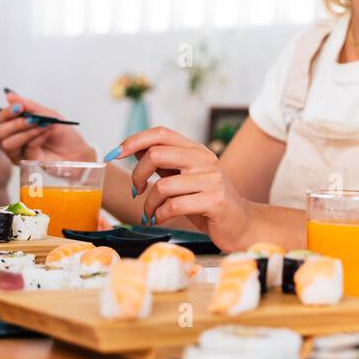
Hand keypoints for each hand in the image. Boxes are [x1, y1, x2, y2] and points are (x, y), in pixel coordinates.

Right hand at [0, 91, 95, 164]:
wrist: (78, 151)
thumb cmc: (63, 134)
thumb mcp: (47, 115)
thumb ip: (29, 106)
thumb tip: (9, 95)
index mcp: (16, 126)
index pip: (2, 119)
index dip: (7, 112)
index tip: (20, 107)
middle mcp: (13, 140)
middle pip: (0, 132)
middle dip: (16, 124)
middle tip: (33, 119)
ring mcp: (19, 153)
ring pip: (7, 143)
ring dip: (27, 132)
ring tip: (43, 126)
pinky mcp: (27, 163)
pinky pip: (25, 149)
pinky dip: (37, 139)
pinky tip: (47, 135)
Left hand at [114, 126, 253, 250]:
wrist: (243, 225)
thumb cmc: (209, 203)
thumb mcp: (187, 178)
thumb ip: (166, 164)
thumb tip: (134, 150)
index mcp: (197, 151)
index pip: (161, 133)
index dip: (134, 140)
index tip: (115, 154)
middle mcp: (205, 160)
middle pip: (157, 154)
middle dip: (137, 175)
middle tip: (136, 191)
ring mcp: (211, 180)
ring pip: (162, 185)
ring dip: (149, 204)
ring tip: (151, 212)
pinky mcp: (214, 201)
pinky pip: (173, 206)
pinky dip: (160, 215)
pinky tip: (161, 219)